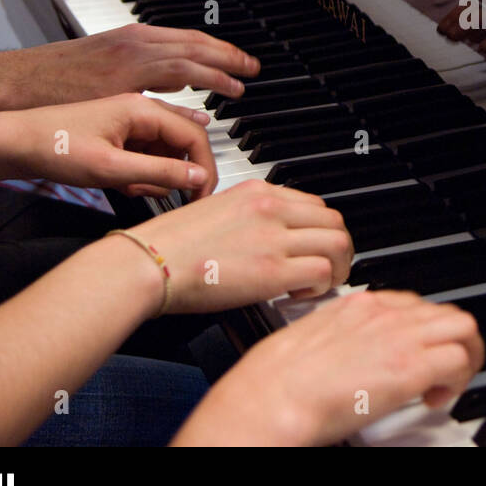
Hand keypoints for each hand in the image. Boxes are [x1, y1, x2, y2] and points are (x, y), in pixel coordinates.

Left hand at [0, 93, 217, 199]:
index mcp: (143, 109)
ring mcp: (130, 123)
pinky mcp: (120, 136)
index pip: (195, 136)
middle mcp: (141, 111)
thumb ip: (160, 172)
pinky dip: (142, 174)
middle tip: (181, 199)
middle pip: (183, 143)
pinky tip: (123, 184)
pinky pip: (147, 157)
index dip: (204, 168)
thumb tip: (198, 177)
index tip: (202, 195)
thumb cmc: (53, 146)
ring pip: (165, 153)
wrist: (13, 144)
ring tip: (133, 189)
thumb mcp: (111, 168)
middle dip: (183, 173)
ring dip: (158, 176)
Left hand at [4, 24, 260, 106]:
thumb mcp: (109, 125)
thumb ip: (159, 128)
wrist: (9, 86)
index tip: (241, 89)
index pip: (193, 67)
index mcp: (135, 64)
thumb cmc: (53, 107)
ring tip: (233, 59)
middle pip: (195, 43)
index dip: (221, 79)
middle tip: (253, 66)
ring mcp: (125, 37)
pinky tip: (191, 56)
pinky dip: (188, 44)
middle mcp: (134, 43)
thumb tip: (199, 126)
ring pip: (181, 36)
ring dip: (211, 47)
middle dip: (227, 54)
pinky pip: (165, 36)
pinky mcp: (116, 39)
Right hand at [119, 179, 352, 314]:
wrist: (146, 264)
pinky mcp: (272, 270)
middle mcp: (271, 208)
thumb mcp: (216, 212)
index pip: (313, 204)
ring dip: (339, 266)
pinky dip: (323, 285)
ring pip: (338, 243)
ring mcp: (274, 238)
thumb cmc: (168, 246)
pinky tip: (301, 293)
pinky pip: (324, 271)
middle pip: (334, 220)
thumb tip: (269, 236)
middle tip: (331, 267)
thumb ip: (249, 218)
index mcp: (257, 192)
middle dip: (339, 247)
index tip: (314, 246)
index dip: (320, 229)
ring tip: (323, 282)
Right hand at [172, 290, 482, 445]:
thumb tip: (346, 360)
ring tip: (445, 384)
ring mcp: (401, 337)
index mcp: (359, 305)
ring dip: (464, 357)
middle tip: (440, 372)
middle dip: (452, 342)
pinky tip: (435, 398)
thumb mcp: (311, 340)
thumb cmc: (277, 379)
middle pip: (446, 312)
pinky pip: (460, 360)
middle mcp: (385, 314)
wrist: (273, 396)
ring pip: (464, 328)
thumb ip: (338, 340)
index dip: (422, 332)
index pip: (413, 304)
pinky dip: (459, 380)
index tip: (415, 354)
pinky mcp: (411, 366)